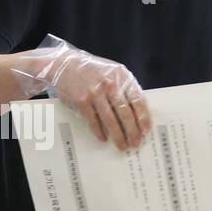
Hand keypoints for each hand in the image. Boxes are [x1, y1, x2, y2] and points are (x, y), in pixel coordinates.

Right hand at [14, 36, 150, 150]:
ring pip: (110, 120)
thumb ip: (124, 87)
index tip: (146, 130)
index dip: (143, 117)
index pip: (137, 100)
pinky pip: (93, 121)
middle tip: (135, 143)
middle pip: (125, 113)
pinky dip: (99, 131)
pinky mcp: (82, 101)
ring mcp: (95, 93)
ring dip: (118, 135)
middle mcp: (109, 84)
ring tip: (123, 145)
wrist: (65, 64)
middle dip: (132, 131)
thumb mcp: (112, 72)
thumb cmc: (92, 70)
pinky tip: (104, 139)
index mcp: (121, 76)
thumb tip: (137, 111)